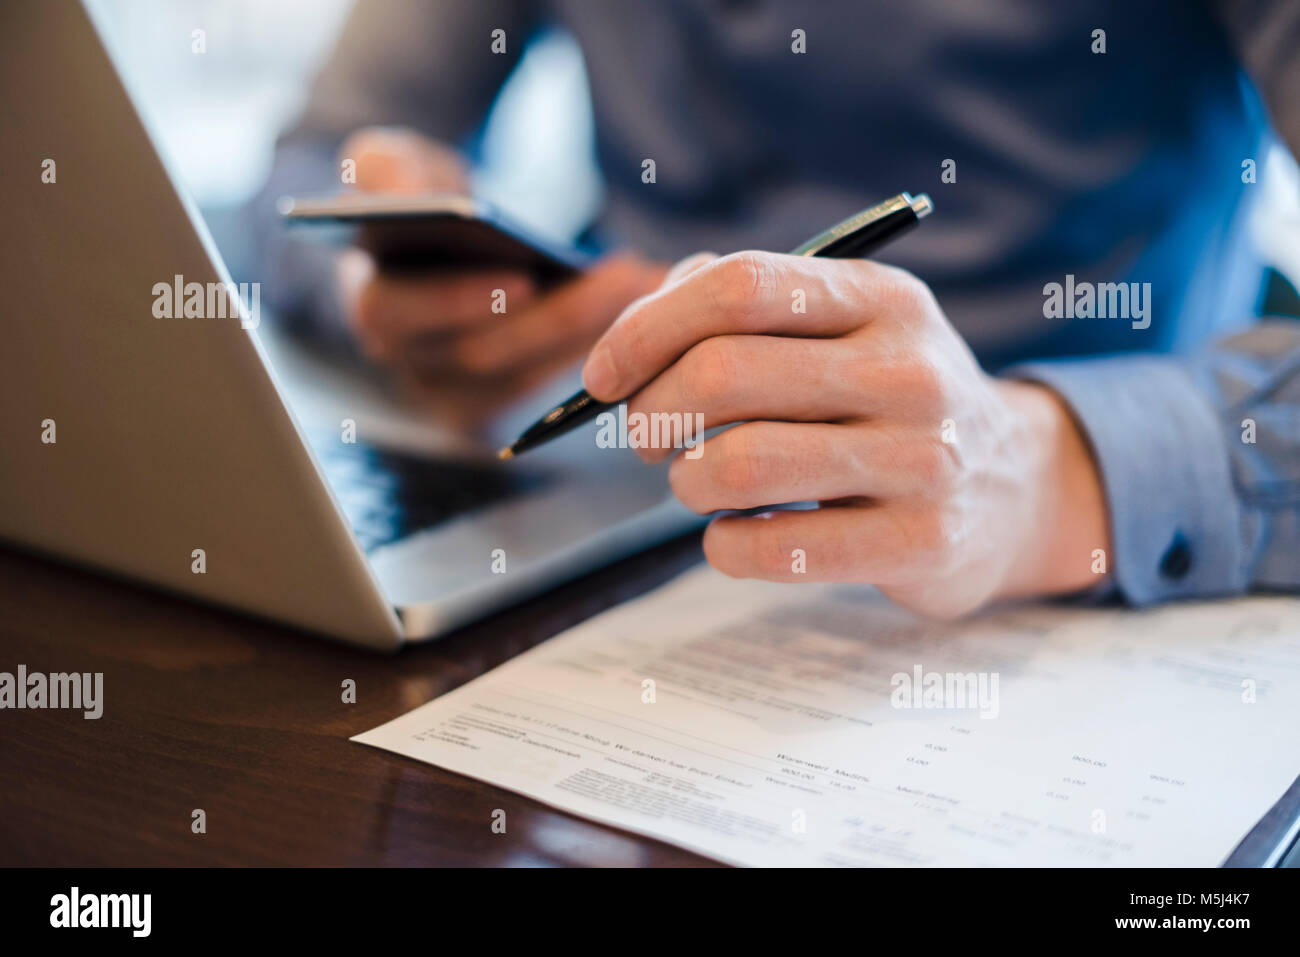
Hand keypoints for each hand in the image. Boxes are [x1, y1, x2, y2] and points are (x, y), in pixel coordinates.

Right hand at [334, 127, 666, 431]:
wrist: (445, 244)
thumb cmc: (420, 198)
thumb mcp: (393, 164)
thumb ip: (385, 168)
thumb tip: (408, 196)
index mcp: (371, 298)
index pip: (395, 313)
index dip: (455, 299)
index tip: (524, 277)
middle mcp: (403, 358)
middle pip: (476, 354)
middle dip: (553, 317)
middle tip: (614, 277)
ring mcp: (446, 391)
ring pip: (522, 375)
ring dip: (586, 329)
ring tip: (639, 280)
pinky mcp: (489, 407)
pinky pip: (543, 386)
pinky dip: (592, 344)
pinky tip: (638, 304)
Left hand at [581, 252, 1111, 617]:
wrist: (1012, 489)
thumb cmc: (888, 402)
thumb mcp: (845, 327)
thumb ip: (745, 304)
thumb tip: (640, 322)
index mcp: (882, 298)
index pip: (740, 287)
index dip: (647, 329)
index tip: (601, 376)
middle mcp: (908, 370)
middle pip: (725, 373)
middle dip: (651, 412)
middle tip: (644, 438)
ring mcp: (922, 459)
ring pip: (739, 464)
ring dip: (684, 480)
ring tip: (695, 483)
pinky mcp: (919, 542)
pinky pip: (773, 546)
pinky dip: (721, 545)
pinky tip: (730, 535)